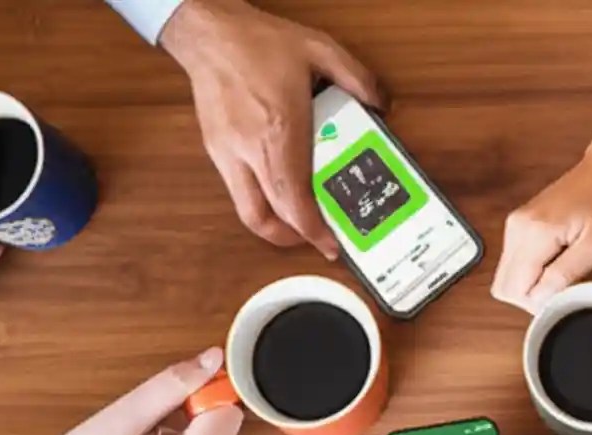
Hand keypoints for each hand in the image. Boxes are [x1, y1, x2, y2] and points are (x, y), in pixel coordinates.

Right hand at [162, 0, 387, 256]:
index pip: (293, 199)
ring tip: (299, 222)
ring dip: (273, 225)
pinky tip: (279, 189)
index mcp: (278, 132)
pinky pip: (237, 190)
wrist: (209, 33)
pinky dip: (260, 200)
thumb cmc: (258, 43)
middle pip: (264, 219)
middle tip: (317, 239)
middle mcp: (249, 151)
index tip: (329, 245)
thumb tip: (382, 103)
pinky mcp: (215, 150)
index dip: (312, 230)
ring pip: (246, 210)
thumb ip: (357, 78)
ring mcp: (227, 154)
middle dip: (293, 238)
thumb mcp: (320, 49)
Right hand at [492, 150, 591, 312]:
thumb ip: (564, 275)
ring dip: (531, 284)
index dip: (537, 303)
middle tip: (563, 288)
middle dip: (530, 298)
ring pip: (506, 277)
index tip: (564, 294)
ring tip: (562, 270)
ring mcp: (514, 226)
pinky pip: (514, 263)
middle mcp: (516, 228)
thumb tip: (540, 299)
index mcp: (534, 233)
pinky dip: (531, 272)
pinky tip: (555, 260)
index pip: (515, 289)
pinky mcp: (518, 226)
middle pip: (502, 286)